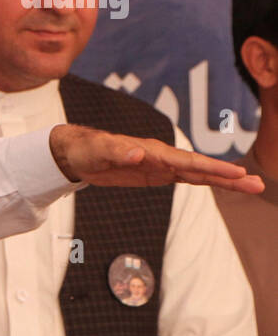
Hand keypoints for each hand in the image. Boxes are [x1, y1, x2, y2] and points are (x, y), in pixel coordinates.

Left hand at [49, 124, 264, 193]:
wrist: (77, 152)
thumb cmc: (87, 149)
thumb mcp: (98, 152)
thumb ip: (118, 153)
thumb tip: (138, 154)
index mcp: (153, 151)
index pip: (188, 161)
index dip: (212, 168)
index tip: (237, 173)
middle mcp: (162, 156)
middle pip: (202, 168)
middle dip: (229, 177)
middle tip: (258, 184)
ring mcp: (162, 165)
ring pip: (199, 174)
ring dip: (224, 181)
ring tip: (252, 186)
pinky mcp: (156, 174)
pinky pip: (186, 179)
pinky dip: (206, 182)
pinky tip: (223, 185)